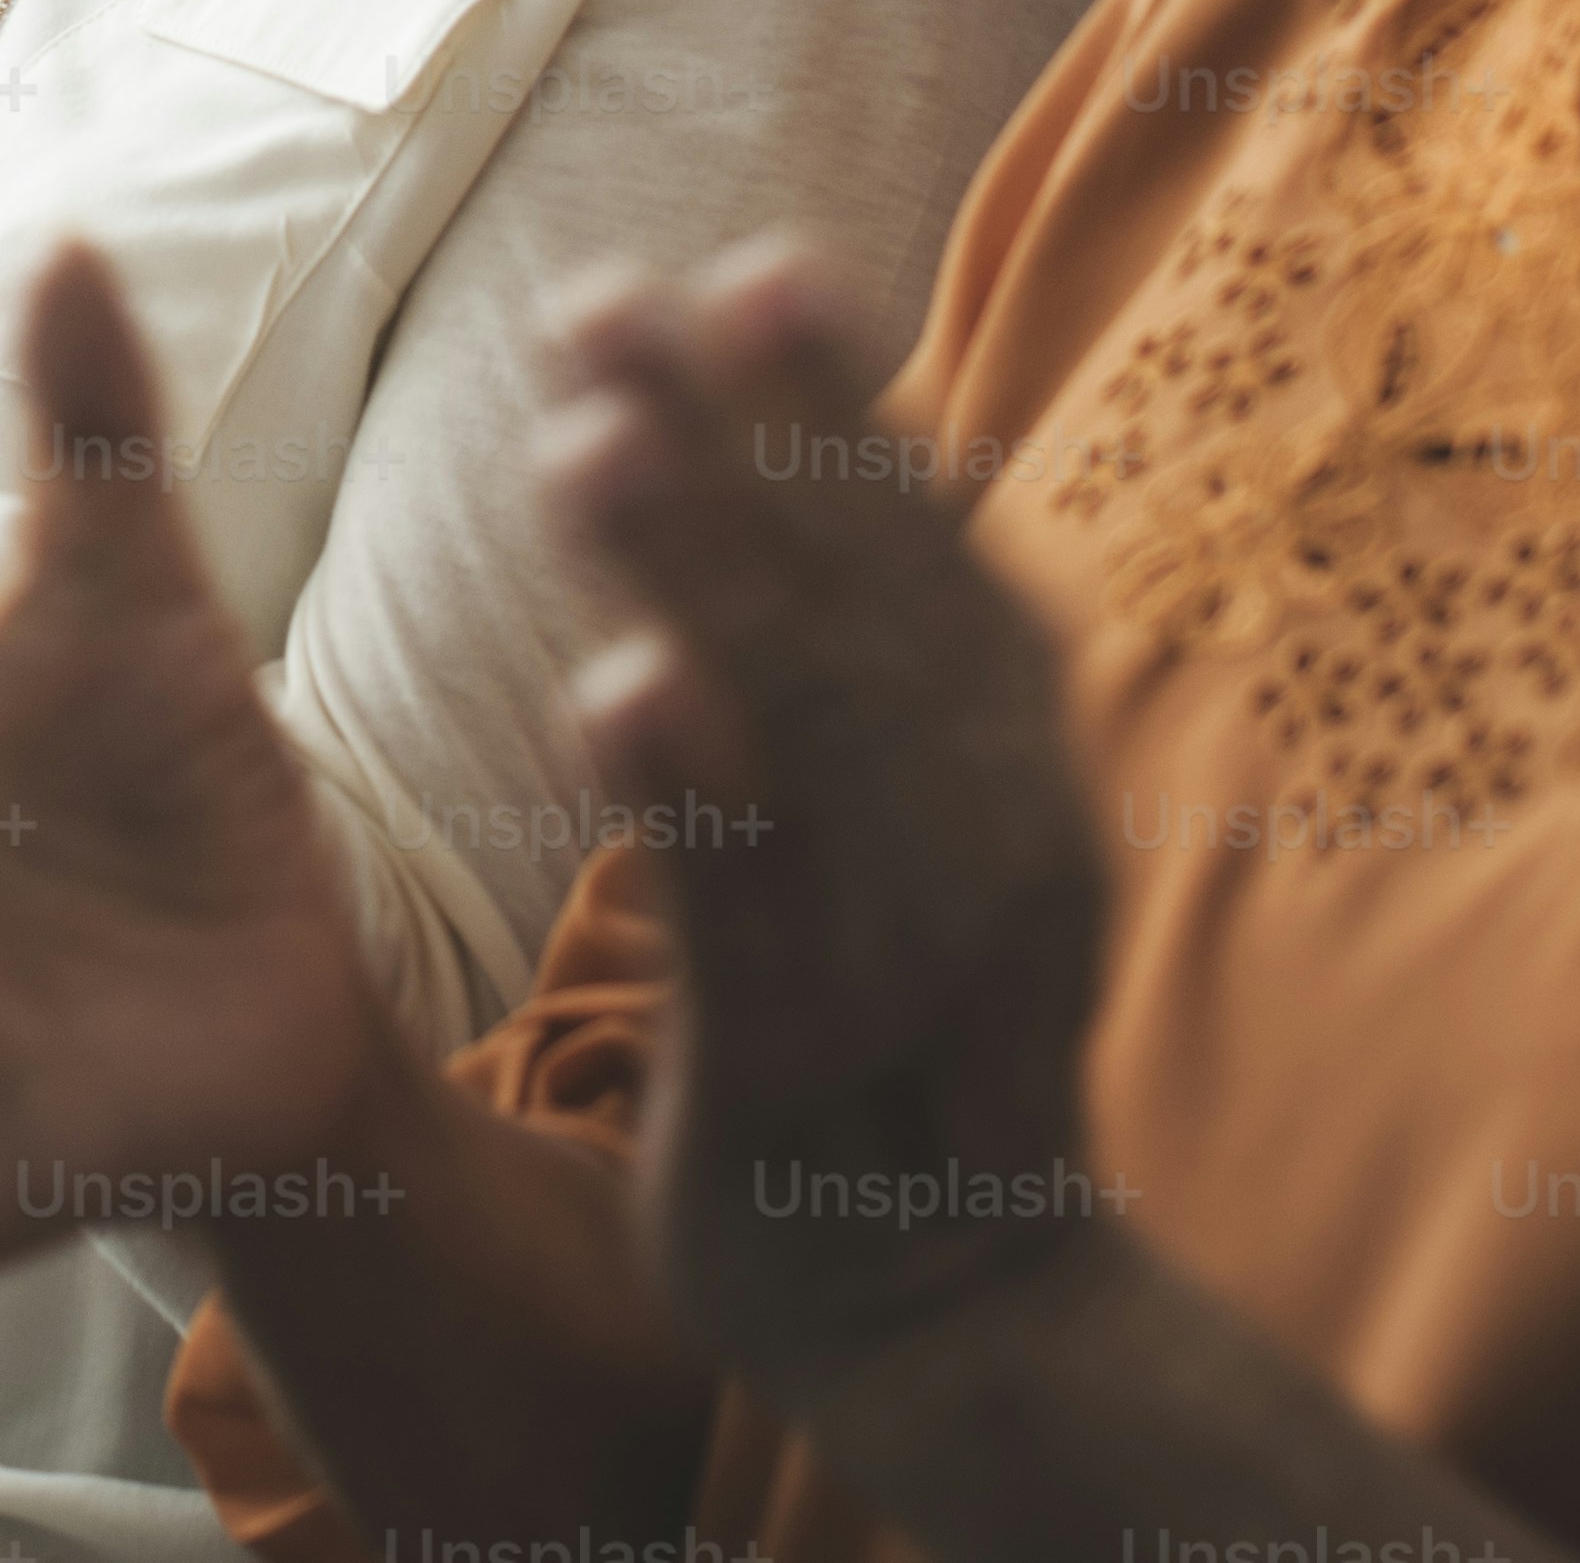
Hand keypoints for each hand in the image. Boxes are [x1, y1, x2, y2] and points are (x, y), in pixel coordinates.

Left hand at [538, 245, 1110, 1398]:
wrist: (965, 1314)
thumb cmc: (900, 1004)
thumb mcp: (908, 792)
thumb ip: (854, 622)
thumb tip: (775, 405)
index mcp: (998, 732)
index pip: (911, 532)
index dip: (833, 399)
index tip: (747, 265)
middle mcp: (979, 811)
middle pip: (845, 597)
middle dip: (726, 444)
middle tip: (603, 307)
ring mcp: (905, 940)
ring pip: (798, 730)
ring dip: (696, 577)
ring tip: (582, 448)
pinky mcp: (808, 1066)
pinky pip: (750, 911)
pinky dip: (692, 792)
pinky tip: (613, 688)